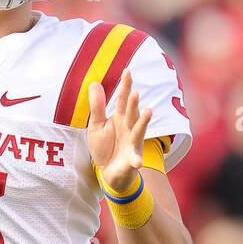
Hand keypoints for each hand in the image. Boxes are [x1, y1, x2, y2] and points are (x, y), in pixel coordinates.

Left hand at [83, 68, 151, 193]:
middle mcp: (129, 128)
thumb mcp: (97, 126)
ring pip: (138, 131)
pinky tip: (138, 162)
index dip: (125, 86)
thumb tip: (95, 82)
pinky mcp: (132, 160)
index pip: (122, 100)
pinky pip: (135, 160)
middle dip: (133, 103)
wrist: (109, 172)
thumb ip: (97, 107)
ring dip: (143, 122)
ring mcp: (132, 143)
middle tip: (134, 92)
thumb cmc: (105, 147)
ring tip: (147, 112)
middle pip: (131, 113)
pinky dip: (137, 161)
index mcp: (120, 118)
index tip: (127, 71)